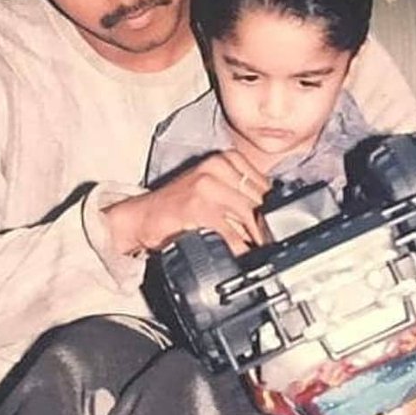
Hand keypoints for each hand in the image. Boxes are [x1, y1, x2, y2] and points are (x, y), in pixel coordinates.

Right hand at [106, 150, 270, 255]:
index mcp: (226, 158)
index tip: (274, 230)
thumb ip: (240, 195)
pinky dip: (239, 249)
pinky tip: (238, 256)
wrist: (141, 216)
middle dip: (266, 228)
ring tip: (257, 252)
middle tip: (268, 246)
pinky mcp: (198, 207)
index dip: (273, 213)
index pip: (266, 186)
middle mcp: (218, 166)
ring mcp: (208, 185)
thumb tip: (271, 218)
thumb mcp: (213, 189)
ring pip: (250, 217)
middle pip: (261, 202)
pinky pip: (231, 234)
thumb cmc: (177, 206)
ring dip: (256, 240)